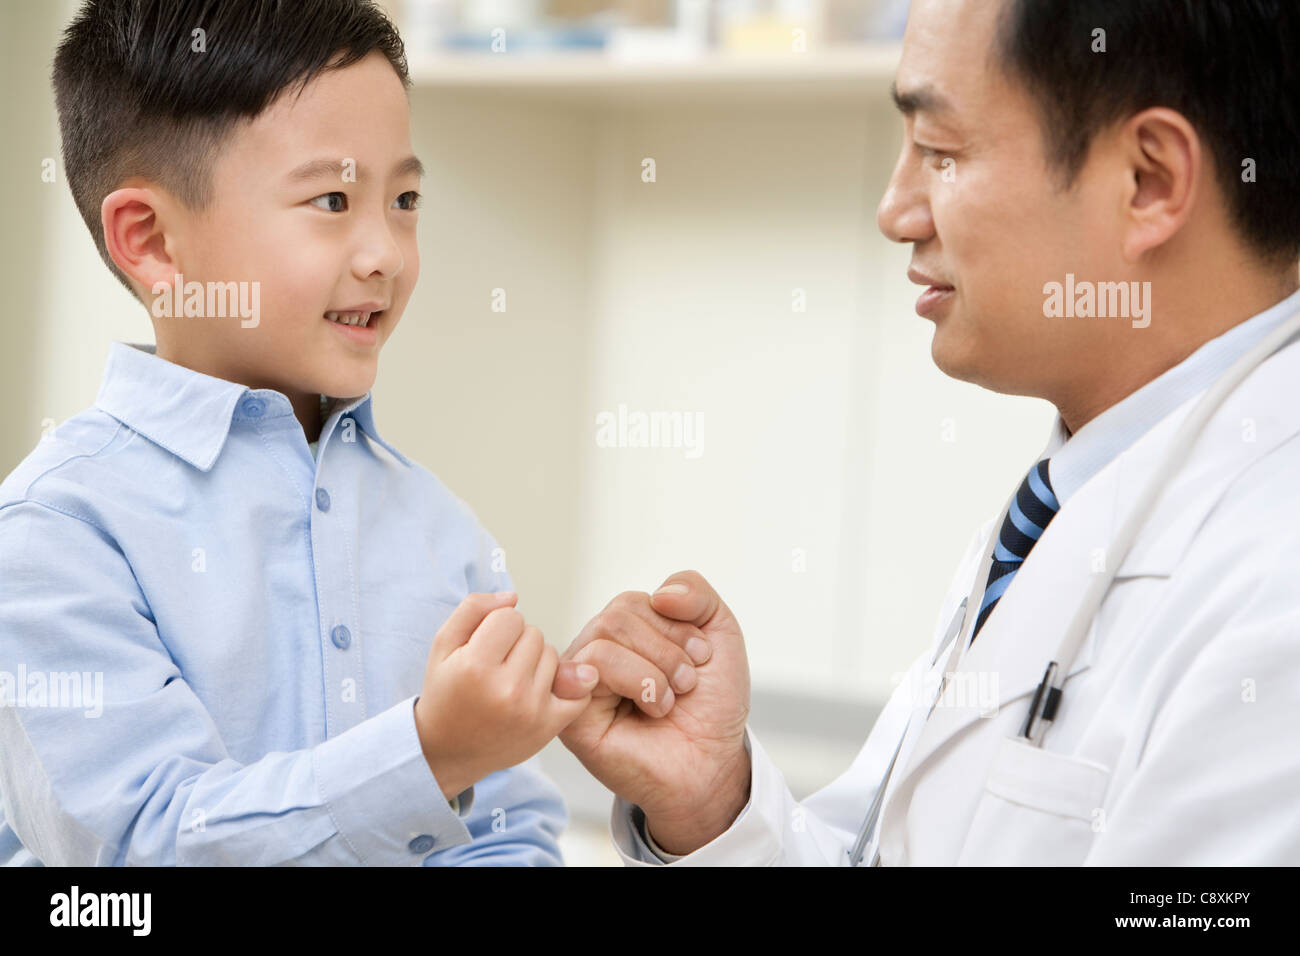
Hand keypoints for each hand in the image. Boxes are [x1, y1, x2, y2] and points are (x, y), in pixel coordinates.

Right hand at [414, 592, 597, 799]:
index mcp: (476, 667)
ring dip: (536, 662)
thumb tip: (513, 597)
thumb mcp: (443, 645)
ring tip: (511, 680)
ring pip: (553, 656)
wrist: (447, 751)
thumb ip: (473, 609)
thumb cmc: (445, 693)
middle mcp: (508, 690)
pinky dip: (566, 685)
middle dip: (517, 643)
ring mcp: (532, 710)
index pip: (511, 616)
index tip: (484, 645)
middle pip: (535, 634)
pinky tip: (542, 691)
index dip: (496, 626)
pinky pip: (580, 688)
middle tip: (497, 665)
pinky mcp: (550, 727)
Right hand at [559, 571, 750, 854]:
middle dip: (668, 648)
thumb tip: (659, 592)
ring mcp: (581, 681)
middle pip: (619, 613)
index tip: (702, 658)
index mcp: (625, 634)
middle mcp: (597, 653)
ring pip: (606, 633)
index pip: (635, 600)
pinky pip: (593, 665)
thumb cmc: (710, 706)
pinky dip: (637, 680)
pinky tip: (651, 709)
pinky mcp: (572, 712)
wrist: (712, 763)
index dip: (676, 624)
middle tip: (687, 684)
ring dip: (656, 669)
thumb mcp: (720, 634)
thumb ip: (696, 592)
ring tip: (669, 701)